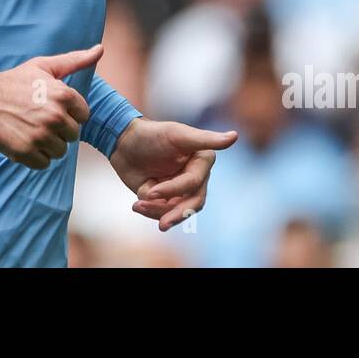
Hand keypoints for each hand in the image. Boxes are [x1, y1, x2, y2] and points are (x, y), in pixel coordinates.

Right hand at [0, 44, 101, 169]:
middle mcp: (54, 116)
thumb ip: (75, 60)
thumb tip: (100, 49)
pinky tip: (23, 140)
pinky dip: (34, 156)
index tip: (51, 107)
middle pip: (72, 135)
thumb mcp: (44, 66)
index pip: (83, 116)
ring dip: (47, 144)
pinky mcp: (25, 152)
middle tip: (38, 118)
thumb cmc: (14, 81)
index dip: (68, 113)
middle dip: (59, 129)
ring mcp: (40, 135)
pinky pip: (44, 163)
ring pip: (60, 151)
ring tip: (31, 129)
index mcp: (63, 95)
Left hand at [109, 118, 237, 230]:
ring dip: (158, 212)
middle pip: (193, 203)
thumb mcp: (177, 135)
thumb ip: (205, 139)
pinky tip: (137, 205)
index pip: (193, 183)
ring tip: (138, 205)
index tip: (151, 192)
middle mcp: (195, 177)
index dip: (173, 189)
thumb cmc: (151, 134)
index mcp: (202, 161)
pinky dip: (150, 212)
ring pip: (178, 211)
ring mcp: (180, 189)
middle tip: (162, 225)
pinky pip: (163, 213)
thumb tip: (235, 136)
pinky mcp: (165, 198)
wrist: (123, 142)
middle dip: (176, 214)